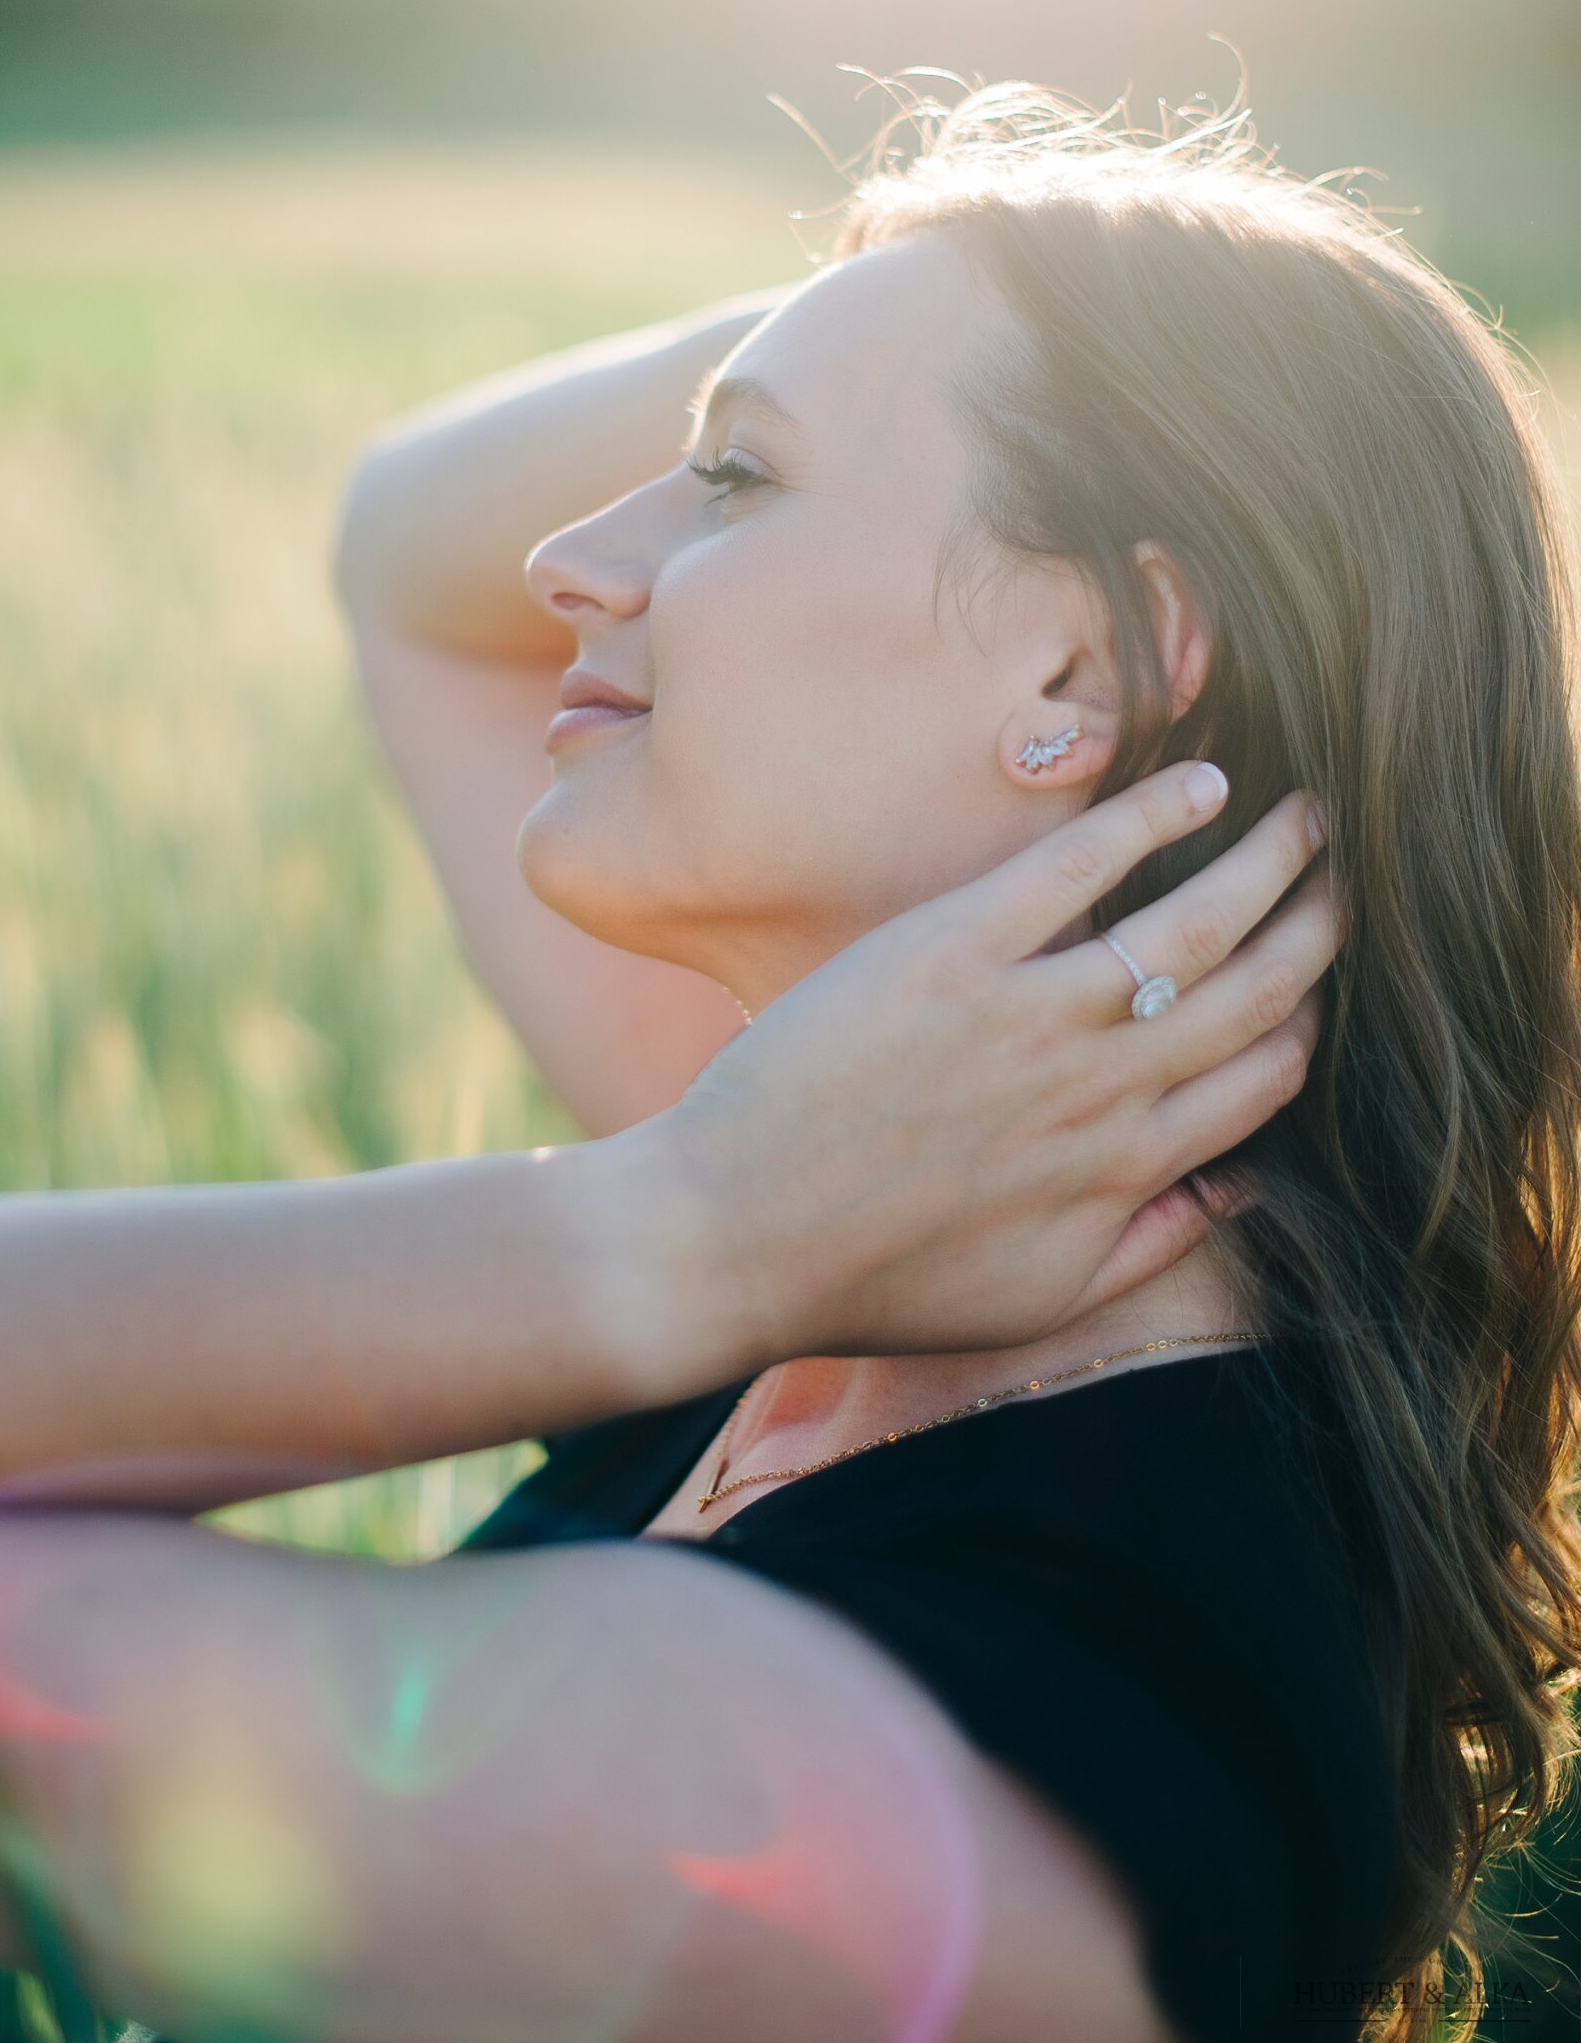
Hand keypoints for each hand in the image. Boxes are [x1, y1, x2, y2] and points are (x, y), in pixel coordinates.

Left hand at [651, 764, 1333, 1365]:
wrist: (730, 1240)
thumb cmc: (871, 1278)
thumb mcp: (1033, 1295)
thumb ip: (1148, 1243)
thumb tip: (1238, 1192)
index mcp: (1123, 1169)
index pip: (1266, 1076)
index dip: (1308, 1019)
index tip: (1313, 974)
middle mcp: (1099, 1091)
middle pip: (1257, 992)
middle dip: (1320, 926)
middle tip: (1344, 873)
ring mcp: (1029, 1018)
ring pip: (1196, 925)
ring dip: (1269, 861)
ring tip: (1306, 814)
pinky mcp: (953, 956)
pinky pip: (1079, 869)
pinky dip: (1152, 816)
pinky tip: (1202, 780)